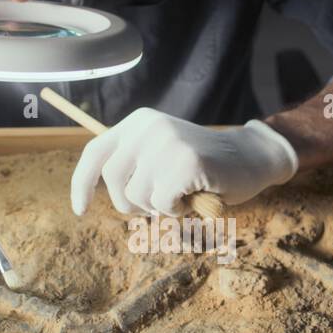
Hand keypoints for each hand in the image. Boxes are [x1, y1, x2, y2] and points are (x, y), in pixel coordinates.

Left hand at [70, 108, 298, 215]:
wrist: (251, 157)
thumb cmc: (204, 166)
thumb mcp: (161, 155)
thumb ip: (133, 166)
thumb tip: (97, 194)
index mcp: (138, 122)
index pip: (95, 153)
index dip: (82, 184)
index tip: (80, 210)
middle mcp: (148, 126)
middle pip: (114, 182)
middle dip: (132, 204)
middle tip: (161, 202)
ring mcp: (167, 142)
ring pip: (138, 197)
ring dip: (159, 207)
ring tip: (182, 194)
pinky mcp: (185, 162)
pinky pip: (162, 203)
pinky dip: (177, 210)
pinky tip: (194, 197)